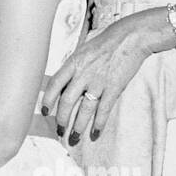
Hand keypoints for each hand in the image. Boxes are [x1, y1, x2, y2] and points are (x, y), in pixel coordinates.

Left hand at [41, 14, 158, 143]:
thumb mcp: (83, 50)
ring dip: (78, 126)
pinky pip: (103, 110)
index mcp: (73, 63)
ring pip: (84, 110)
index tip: (45, 111)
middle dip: (61, 119)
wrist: (130, 37)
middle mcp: (83, 74)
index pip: (54, 85)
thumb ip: (74, 66)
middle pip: (67, 101)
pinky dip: (99, 124)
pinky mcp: (114, 88)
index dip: (48, 100)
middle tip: (60, 130)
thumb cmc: (106, 42)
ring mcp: (98, 82)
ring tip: (74, 138)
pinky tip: (95, 133)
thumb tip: (64, 83)